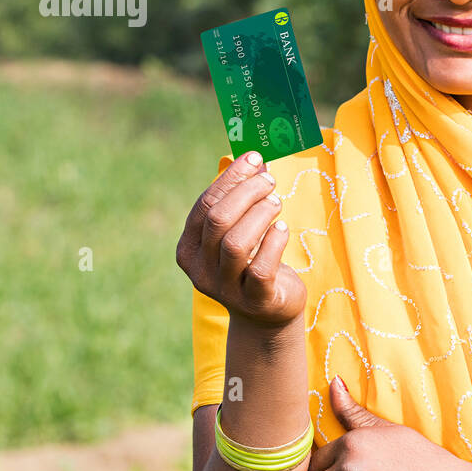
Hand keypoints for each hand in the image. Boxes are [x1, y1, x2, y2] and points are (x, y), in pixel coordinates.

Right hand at [175, 150, 306, 328]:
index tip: (254, 158)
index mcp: (189, 248)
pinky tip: (282, 229)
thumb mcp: (240, 231)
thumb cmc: (253, 261)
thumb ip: (240, 201)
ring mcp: (226, 289)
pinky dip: (274, 243)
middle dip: (247, 193)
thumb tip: (255, 158)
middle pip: (218, 220)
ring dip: (260, 214)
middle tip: (270, 180)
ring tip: (276, 202)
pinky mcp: (254, 301)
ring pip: (236, 243)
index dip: (230, 178)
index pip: (205, 205)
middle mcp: (201, 270)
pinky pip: (261, 269)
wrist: (267, 312)